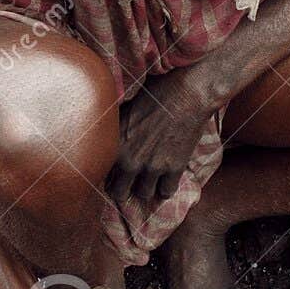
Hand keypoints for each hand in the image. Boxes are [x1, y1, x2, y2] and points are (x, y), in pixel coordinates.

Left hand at [107, 68, 212, 206]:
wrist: (187, 93)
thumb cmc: (156, 94)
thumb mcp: (126, 108)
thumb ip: (115, 129)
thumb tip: (106, 134)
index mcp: (115, 145)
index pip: (102, 176)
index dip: (108, 176)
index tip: (114, 175)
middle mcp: (130, 160)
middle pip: (120, 193)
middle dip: (125, 188)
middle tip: (130, 182)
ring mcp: (153, 167)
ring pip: (144, 194)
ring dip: (146, 188)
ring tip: (149, 179)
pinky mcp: (174, 168)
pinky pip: (166, 192)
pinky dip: (166, 187)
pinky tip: (165, 179)